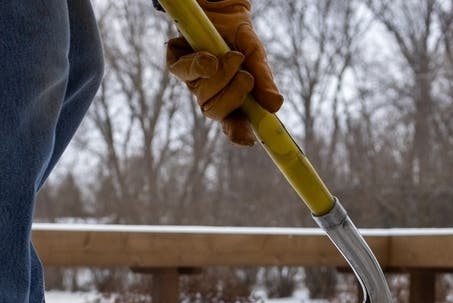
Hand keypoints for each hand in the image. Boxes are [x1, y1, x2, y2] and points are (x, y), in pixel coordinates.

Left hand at [166, 0, 282, 145]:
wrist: (222, 7)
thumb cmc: (239, 35)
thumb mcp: (256, 55)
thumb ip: (264, 79)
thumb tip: (276, 106)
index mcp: (231, 98)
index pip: (233, 124)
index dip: (238, 133)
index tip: (248, 139)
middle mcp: (210, 93)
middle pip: (214, 112)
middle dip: (232, 97)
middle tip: (246, 77)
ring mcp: (192, 80)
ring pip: (200, 95)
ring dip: (220, 77)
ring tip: (234, 56)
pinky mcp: (176, 62)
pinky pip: (181, 72)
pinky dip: (198, 66)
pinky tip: (210, 59)